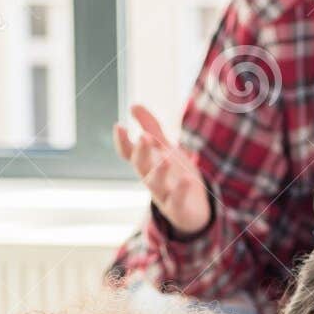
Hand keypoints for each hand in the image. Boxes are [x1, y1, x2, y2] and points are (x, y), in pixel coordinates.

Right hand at [113, 102, 213, 235]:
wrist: (194, 208)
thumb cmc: (175, 175)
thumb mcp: (165, 149)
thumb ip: (151, 128)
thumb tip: (133, 105)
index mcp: (146, 164)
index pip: (128, 153)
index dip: (122, 142)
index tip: (118, 126)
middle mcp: (151, 179)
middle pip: (141, 166)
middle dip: (142, 152)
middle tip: (144, 137)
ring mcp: (163, 195)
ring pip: (156, 184)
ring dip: (159, 172)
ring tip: (165, 159)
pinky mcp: (178, 208)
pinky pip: (177, 201)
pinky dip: (181, 191)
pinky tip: (187, 180)